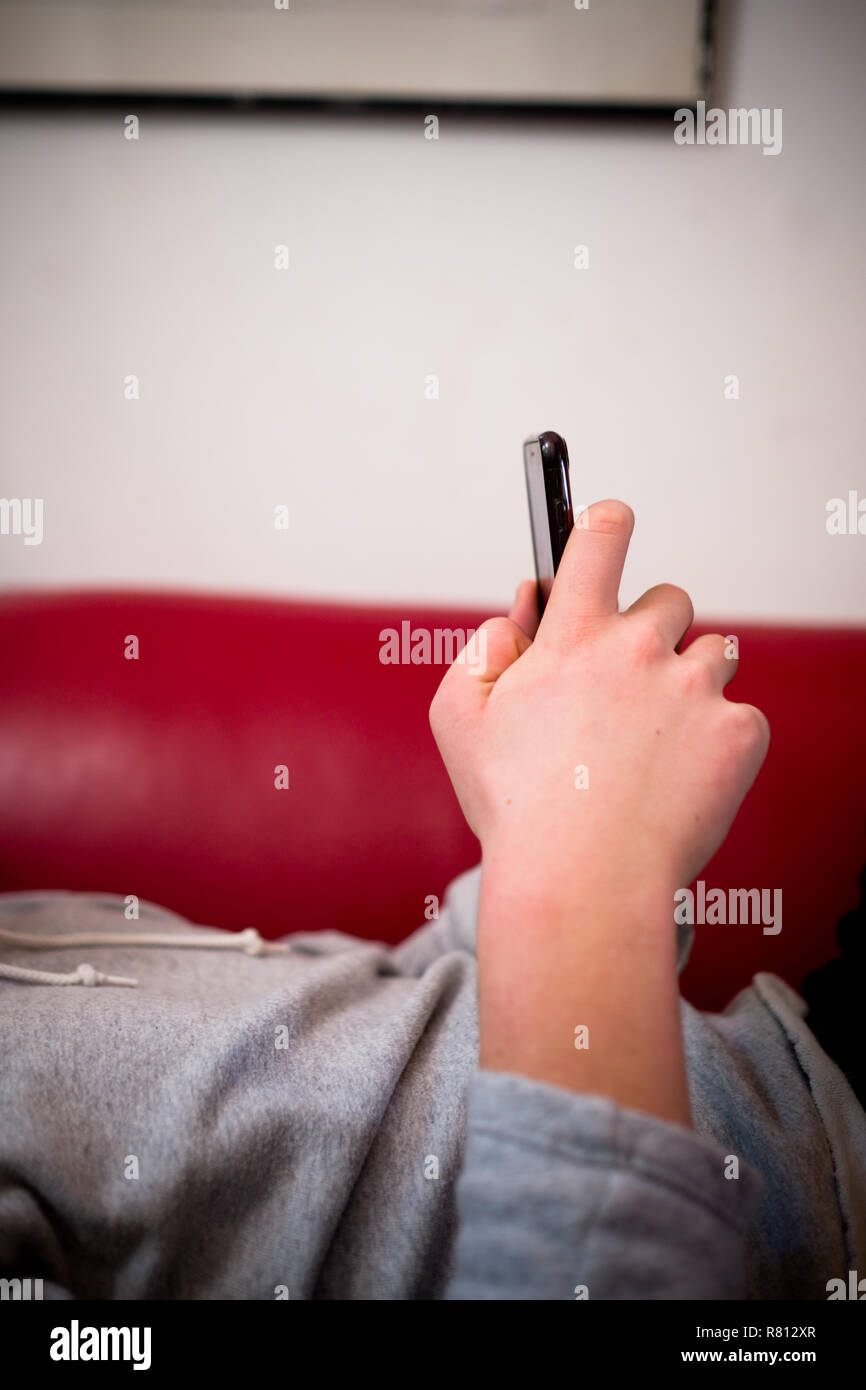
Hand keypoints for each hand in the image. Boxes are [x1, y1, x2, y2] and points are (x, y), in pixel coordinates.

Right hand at [430, 500, 768, 898]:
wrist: (582, 881)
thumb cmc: (517, 808)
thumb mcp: (459, 720)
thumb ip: (483, 649)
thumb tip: (523, 610)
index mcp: (572, 636)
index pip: (600, 537)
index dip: (605, 524)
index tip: (611, 524)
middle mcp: (639, 648)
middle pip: (670, 600)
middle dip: (651, 635)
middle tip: (626, 692)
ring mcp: (694, 688)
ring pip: (713, 654)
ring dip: (690, 683)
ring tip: (655, 743)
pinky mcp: (737, 733)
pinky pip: (741, 716)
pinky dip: (718, 742)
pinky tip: (680, 779)